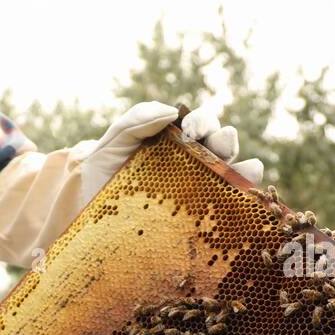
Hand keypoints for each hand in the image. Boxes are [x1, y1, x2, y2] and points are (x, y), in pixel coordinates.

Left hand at [79, 101, 264, 207]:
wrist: (86, 214)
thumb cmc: (98, 174)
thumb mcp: (111, 144)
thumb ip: (135, 121)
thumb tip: (171, 112)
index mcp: (176, 142)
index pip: (201, 124)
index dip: (203, 122)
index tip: (192, 130)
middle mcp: (193, 164)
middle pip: (222, 146)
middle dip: (225, 141)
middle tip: (218, 147)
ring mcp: (197, 193)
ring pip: (232, 176)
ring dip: (245, 169)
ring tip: (248, 170)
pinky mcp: (197, 222)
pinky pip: (225, 211)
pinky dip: (241, 201)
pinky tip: (247, 198)